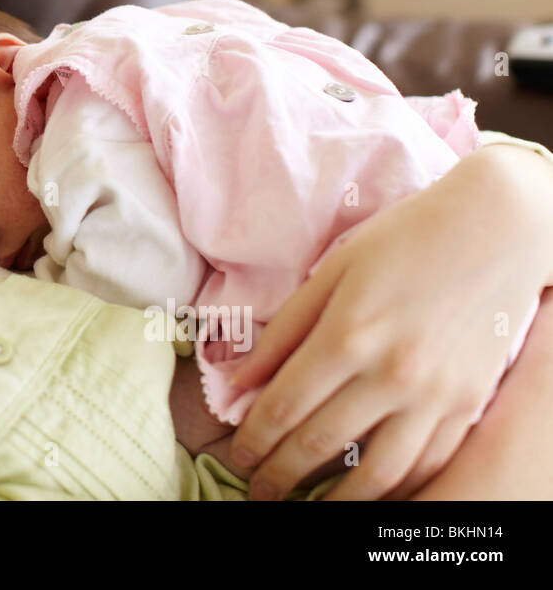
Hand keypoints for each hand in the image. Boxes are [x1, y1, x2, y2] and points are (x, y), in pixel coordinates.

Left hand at [227, 144, 552, 499]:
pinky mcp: (469, 404)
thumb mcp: (331, 271)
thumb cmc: (404, 240)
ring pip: (378, 473)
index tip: (238, 458)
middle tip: (259, 492)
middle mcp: (390, 374)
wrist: (497, 228)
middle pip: (321, 444)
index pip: (285, 407)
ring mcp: (435, 395)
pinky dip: (397, 490)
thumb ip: (284, 330)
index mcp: (346, 336)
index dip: (255, 440)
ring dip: (336, 500)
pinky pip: (429, 464)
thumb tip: (240, 378)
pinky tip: (371, 496)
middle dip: (280, 475)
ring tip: (309, 508)